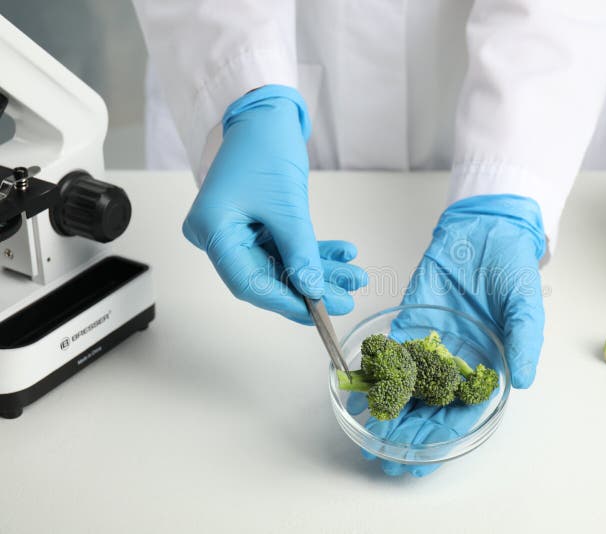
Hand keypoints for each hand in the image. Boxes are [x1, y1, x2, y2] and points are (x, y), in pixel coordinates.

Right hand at [183, 85, 366, 322]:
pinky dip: (312, 253)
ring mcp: (235, 231)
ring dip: (318, 271)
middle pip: (266, 276)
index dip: (285, 301)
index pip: (248, 282)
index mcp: (211, 229)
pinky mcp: (254, 225)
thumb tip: (314, 291)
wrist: (264, 113)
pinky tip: (342, 255)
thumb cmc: (264, 146)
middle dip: (309, 288)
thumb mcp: (287, 205)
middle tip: (345, 298)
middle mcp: (217, 235)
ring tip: (354, 276)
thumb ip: (300, 252)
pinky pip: (284, 247)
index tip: (319, 313)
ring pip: (280, 264)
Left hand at [358, 194, 546, 475]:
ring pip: (407, 387)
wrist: (485, 231)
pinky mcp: (410, 322)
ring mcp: (431, 344)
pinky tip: (360, 392)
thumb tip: (523, 381)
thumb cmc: (512, 269)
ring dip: (390, 412)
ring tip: (369, 435)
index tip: (422, 461)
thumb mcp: (525, 305)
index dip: (442, 439)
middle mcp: (456, 362)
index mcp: (486, 366)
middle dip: (409, 435)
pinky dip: (375, 374)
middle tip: (386, 459)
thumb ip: (524, 342)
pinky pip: (390, 353)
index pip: (461, 413)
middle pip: (429, 408)